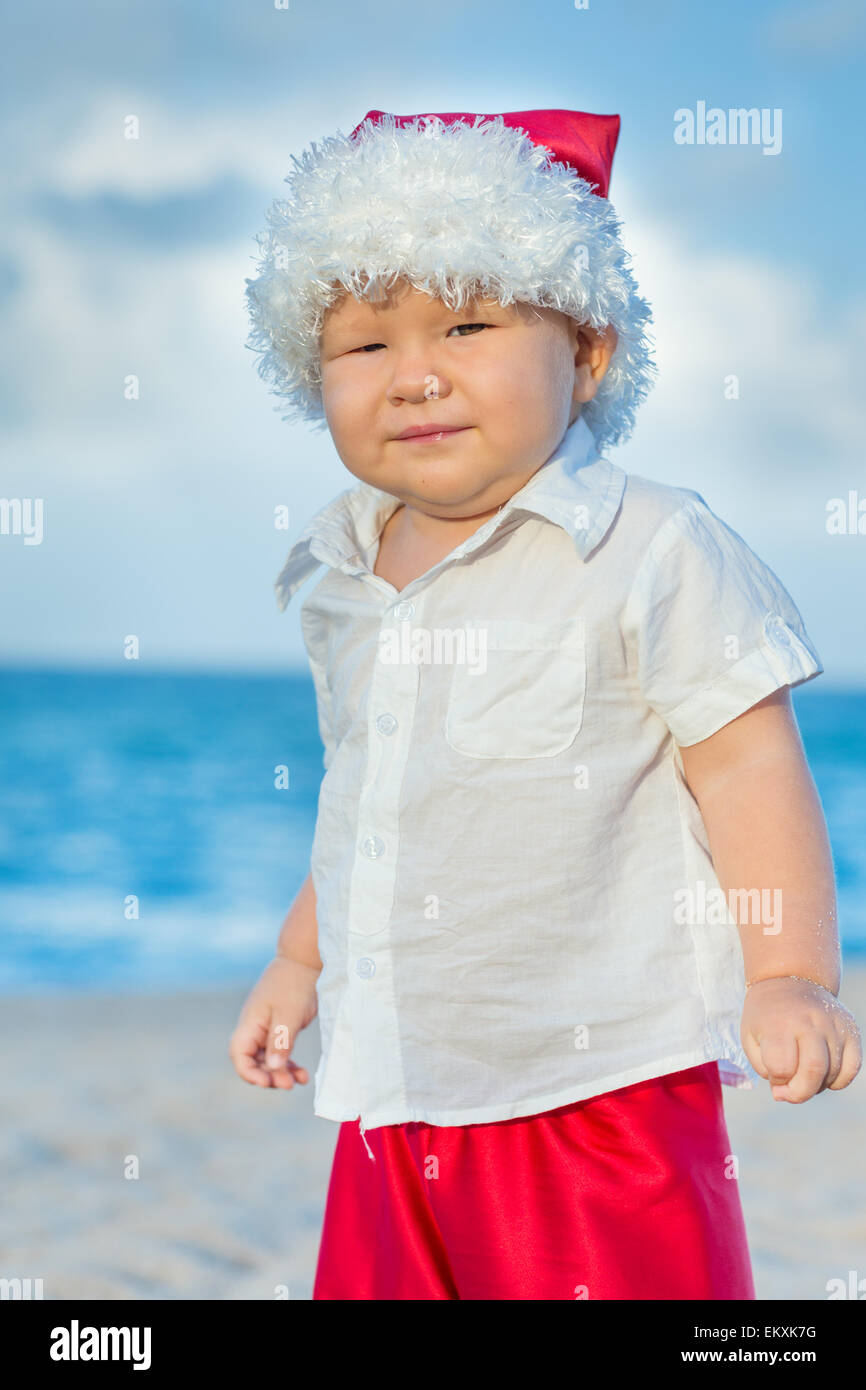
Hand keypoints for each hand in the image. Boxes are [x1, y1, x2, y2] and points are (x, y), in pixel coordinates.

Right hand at [229, 955, 319, 1089]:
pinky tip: (302, 1075)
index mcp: (250, 1023)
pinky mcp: (281, 1030)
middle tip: (288, 1084)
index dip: (249, 1072)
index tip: (267, 1082)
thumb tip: (273, 1068)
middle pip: (254, 1062)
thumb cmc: (293, 984)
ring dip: (281, 1074)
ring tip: (298, 1081)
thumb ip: (280, 1041)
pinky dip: (290, 1065)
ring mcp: (268, 1030)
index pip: (240, 1055)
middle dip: (269, 1076)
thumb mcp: (289, 1013)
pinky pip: (281, 1054)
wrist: (305, 962)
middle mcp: (255, 1029)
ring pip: (269, 1061)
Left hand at [741, 976, 861, 1102]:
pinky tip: (822, 1073)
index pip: (782, 1066)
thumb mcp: (750, 1037)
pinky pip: (852, 1068)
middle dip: (799, 1093)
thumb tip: (785, 1092)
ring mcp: (834, 1025)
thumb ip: (763, 1068)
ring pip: (833, 1073)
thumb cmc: (766, 1016)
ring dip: (815, 1086)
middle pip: (813, 1070)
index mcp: (779, 1023)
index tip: (772, 1074)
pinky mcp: (851, 1029)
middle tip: (787, 1091)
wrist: (788, 980)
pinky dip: (837, 1080)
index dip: (776, 1080)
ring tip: (801, 1073)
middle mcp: (810, 1022)